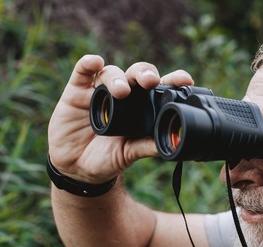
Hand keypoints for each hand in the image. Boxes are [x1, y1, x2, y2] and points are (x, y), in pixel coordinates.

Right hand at [47, 55, 193, 183]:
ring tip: (121, 92)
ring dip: (117, 78)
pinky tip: (95, 62)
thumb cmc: (108, 158)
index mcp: (142, 107)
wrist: (77, 168)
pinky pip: (82, 72)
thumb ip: (146, 147)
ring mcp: (100, 92)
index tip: (185, 80)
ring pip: (112, 73)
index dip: (173, 80)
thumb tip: (172, 145)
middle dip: (146, 73)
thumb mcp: (129, 154)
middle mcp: (124, 95)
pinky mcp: (76, 92)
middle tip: (151, 81)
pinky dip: (88, 63)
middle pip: (137, 74)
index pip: (160, 88)